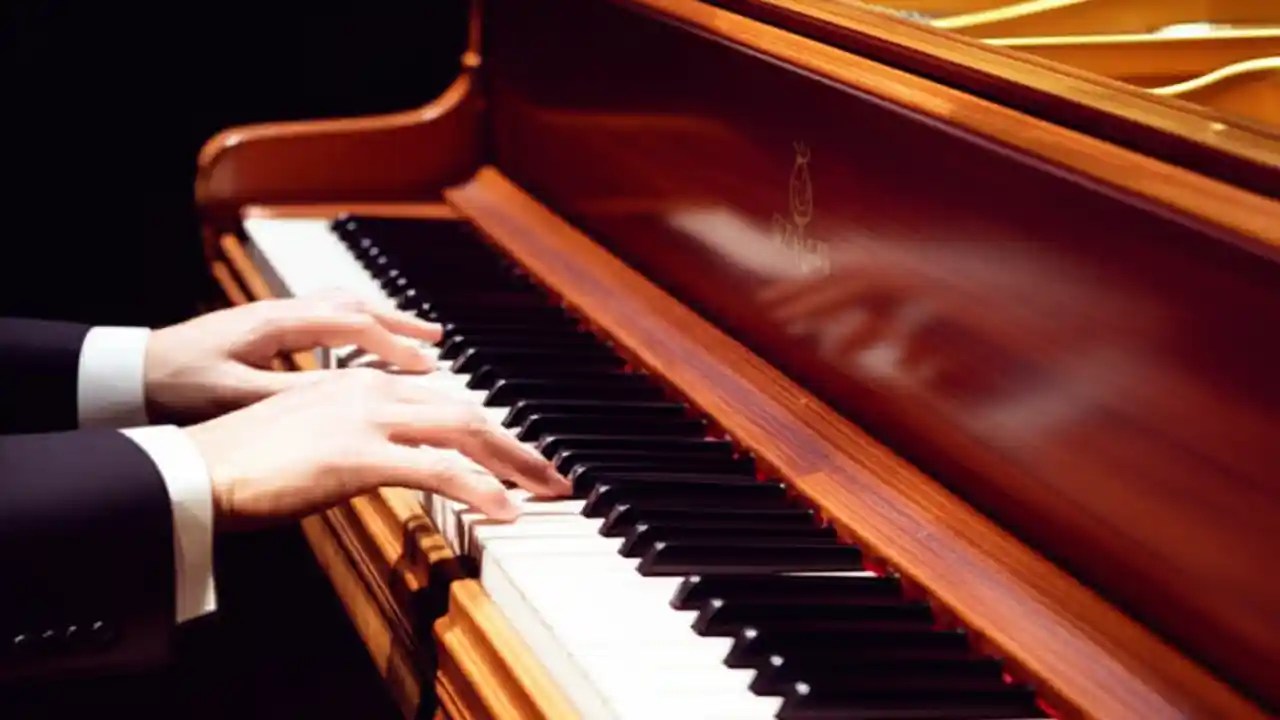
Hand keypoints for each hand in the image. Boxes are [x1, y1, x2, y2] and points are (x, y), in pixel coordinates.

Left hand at [144, 291, 441, 423]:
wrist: (130, 371)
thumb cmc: (178, 385)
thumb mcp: (239, 395)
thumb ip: (295, 394)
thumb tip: (351, 398)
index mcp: (279, 322)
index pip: (353, 325)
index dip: (394, 346)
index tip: (426, 367)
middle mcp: (281, 311)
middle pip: (355, 305)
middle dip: (400, 322)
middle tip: (437, 340)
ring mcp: (273, 316)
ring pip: (341, 305)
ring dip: (381, 318)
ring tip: (410, 337)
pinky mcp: (265, 329)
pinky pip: (324, 316)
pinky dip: (355, 325)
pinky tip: (361, 345)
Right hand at [184, 368, 570, 529]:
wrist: (194, 469)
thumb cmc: (243, 463)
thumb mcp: (312, 442)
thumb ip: (356, 443)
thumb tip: (391, 463)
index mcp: (358, 387)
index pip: (440, 401)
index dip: (485, 427)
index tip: (514, 450)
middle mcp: (370, 393)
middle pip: (464, 411)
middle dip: (514, 443)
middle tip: (549, 473)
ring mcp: (366, 419)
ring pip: (463, 432)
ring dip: (513, 462)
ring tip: (546, 490)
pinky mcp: (359, 455)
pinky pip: (437, 470)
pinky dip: (478, 489)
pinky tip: (504, 511)